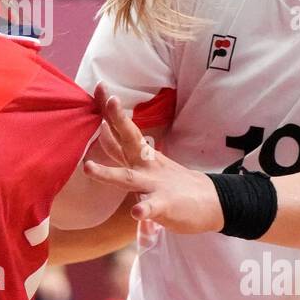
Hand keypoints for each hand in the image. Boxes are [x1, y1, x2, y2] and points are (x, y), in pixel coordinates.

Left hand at [82, 86, 223, 234]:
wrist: (210, 202)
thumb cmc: (171, 182)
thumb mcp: (146, 161)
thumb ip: (121, 149)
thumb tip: (101, 127)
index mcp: (140, 155)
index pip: (122, 130)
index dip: (109, 111)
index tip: (99, 87)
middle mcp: (145, 166)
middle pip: (129, 140)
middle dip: (117, 121)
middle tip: (110, 100)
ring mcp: (155, 185)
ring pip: (128, 178)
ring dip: (109, 173)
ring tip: (89, 168)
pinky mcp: (166, 205)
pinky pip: (154, 207)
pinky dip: (145, 209)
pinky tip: (137, 213)